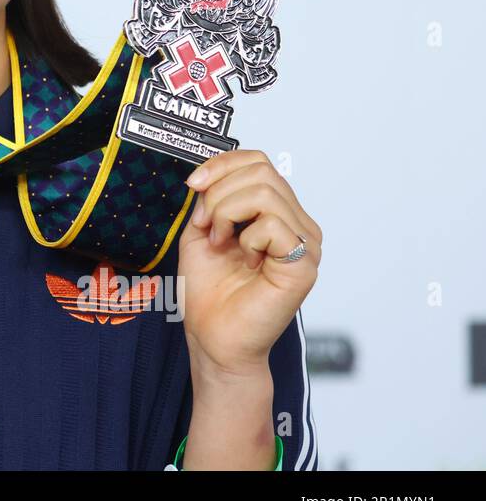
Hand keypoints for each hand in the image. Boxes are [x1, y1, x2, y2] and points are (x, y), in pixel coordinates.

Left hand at [177, 149, 321, 379]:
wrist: (213, 338)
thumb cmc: (210, 293)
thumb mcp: (201, 230)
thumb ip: (210, 199)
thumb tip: (211, 175)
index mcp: (277, 213)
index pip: (259, 162)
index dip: (222, 164)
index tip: (194, 185)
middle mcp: (298, 224)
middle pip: (262, 171)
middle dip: (219, 193)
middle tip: (207, 226)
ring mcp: (305, 243)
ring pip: (265, 192)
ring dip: (227, 213)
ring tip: (221, 242)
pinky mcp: (304, 264)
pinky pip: (273, 224)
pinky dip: (246, 238)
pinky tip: (244, 260)